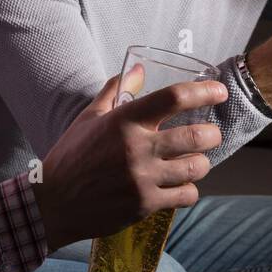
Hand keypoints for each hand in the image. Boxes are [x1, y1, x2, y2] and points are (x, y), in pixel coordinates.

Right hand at [33, 69, 226, 252]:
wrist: (54, 203)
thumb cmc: (71, 156)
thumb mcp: (89, 117)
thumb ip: (116, 90)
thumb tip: (138, 68)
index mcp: (124, 121)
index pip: (174, 98)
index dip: (204, 91)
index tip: (218, 92)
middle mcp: (137, 147)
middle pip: (196, 136)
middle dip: (212, 134)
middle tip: (210, 134)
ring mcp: (142, 178)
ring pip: (196, 168)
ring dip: (202, 163)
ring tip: (196, 161)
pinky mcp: (145, 204)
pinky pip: (186, 195)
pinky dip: (189, 190)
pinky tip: (180, 186)